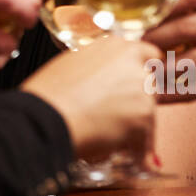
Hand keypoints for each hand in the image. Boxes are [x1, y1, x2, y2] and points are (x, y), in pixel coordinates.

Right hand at [22, 38, 157, 162]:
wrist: (47, 117)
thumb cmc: (50, 93)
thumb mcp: (72, 63)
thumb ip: (97, 66)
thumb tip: (102, 77)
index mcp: (116, 46)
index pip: (148, 55)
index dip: (140, 72)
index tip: (134, 84)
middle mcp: (134, 64)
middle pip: (148, 85)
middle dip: (135, 99)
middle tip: (113, 113)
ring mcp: (142, 91)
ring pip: (147, 111)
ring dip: (133, 123)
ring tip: (108, 132)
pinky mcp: (144, 118)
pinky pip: (145, 137)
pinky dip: (137, 147)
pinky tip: (123, 149)